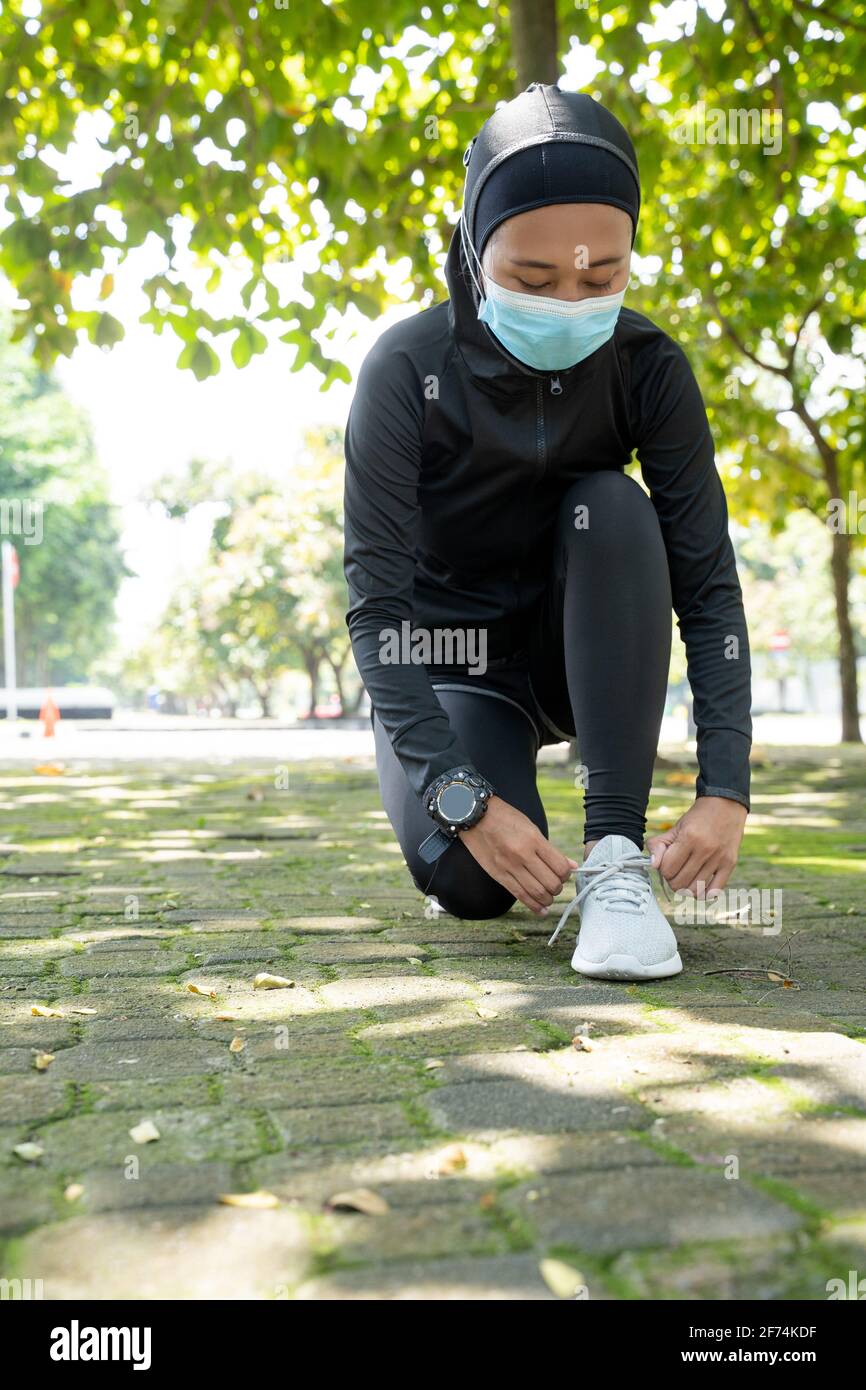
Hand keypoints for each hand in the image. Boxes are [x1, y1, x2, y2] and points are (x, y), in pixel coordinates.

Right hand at [460, 795, 577, 914]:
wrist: (475, 816)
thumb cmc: (505, 818)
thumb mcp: (531, 827)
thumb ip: (550, 849)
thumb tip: (570, 865)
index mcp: (533, 839)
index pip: (560, 866)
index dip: (567, 874)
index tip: (565, 874)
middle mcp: (522, 854)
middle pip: (551, 883)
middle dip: (558, 888)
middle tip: (556, 885)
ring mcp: (509, 866)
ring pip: (537, 892)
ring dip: (548, 899)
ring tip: (549, 896)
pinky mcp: (498, 875)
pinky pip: (519, 895)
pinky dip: (533, 906)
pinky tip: (540, 910)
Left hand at [646, 796, 746, 896]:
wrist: (725, 806)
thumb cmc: (696, 819)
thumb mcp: (674, 828)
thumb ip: (658, 845)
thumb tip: (653, 866)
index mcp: (688, 838)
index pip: (667, 869)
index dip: (663, 869)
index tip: (667, 863)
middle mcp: (705, 849)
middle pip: (679, 882)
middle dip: (672, 880)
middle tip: (675, 872)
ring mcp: (719, 858)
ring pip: (695, 890)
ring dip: (686, 888)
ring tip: (686, 878)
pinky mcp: (730, 864)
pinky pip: (714, 891)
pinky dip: (703, 894)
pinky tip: (699, 887)